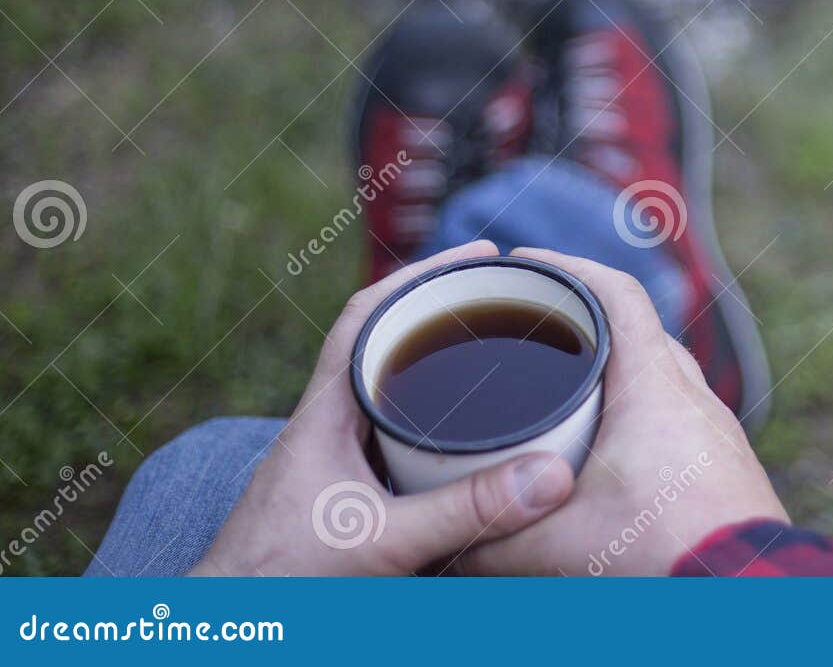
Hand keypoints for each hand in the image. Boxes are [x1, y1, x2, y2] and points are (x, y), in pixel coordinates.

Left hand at [192, 242, 575, 575]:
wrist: (228, 632)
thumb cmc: (281, 587)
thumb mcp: (383, 544)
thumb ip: (465, 512)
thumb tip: (551, 476)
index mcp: (323, 413)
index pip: (366, 315)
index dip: (422, 275)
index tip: (481, 256)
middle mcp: (325, 427)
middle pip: (383, 342)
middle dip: (443, 312)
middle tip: (506, 296)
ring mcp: (332, 461)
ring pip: (389, 389)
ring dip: (438, 364)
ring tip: (499, 350)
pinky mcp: (343, 493)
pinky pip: (395, 433)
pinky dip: (435, 416)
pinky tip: (470, 432)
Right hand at [456, 248, 786, 575]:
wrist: (748, 599)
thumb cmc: (663, 560)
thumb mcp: (553, 549)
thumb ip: (486, 537)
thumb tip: (437, 533)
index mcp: (655, 386)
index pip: (615, 293)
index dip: (567, 265)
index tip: (523, 261)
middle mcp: (693, 394)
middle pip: (635, 329)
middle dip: (581, 321)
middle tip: (528, 330)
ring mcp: (715, 428)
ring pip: (659, 373)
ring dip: (614, 368)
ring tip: (563, 384)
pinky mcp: (725, 462)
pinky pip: (677, 411)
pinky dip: (639, 408)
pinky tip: (611, 440)